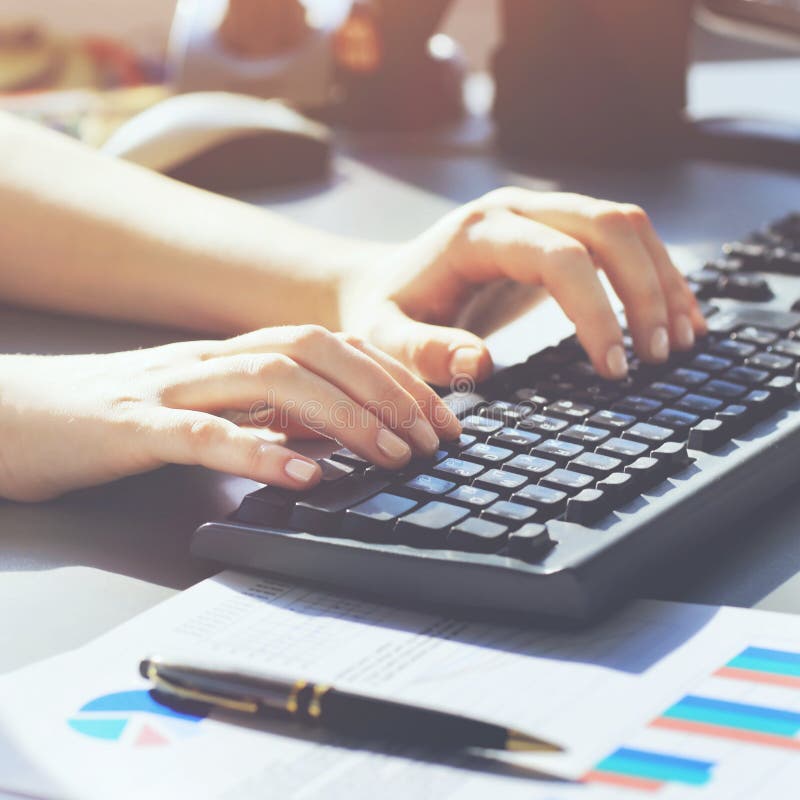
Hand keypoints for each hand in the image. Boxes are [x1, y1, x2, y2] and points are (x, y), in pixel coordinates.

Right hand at [0, 326, 459, 501]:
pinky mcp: (129, 426)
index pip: (330, 347)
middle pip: (313, 350)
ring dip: (341, 416)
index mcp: (229, 356)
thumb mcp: (204, 413)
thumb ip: (262, 418)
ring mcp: (169, 387)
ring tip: (389, 455)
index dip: (392, 377)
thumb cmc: (110, 418)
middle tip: (432, 438)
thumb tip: (329, 437)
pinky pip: (202, 433)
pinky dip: (258, 452)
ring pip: (269, 380)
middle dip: (384, 391)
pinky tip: (305, 475)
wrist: (9, 414)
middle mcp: (208, 360)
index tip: (440, 418)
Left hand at [341, 188, 705, 384]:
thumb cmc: (383, 313)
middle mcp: (516, 210)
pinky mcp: (556, 234)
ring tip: (681, 342)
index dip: (597, 311)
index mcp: (478, 233)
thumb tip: (479, 364)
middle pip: (609, 228)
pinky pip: (621, 241)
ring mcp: (540, 215)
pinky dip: (654, 275)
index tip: (614, 367)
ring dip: (662, 280)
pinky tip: (674, 316)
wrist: (382, 285)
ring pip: (627, 227)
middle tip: (657, 357)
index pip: (561, 258)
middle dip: (645, 291)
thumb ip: (422, 351)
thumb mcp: (384, 339)